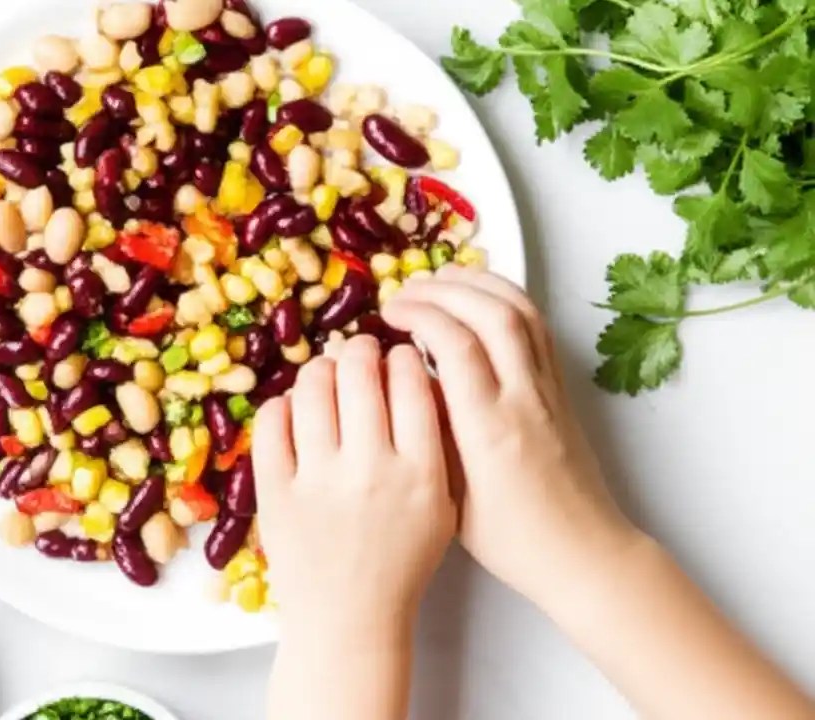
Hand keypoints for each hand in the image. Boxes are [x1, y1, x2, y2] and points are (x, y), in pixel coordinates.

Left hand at [252, 334, 456, 645]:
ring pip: (313, 389)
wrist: (349, 618)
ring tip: (326, 371)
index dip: (403, 357)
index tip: (398, 356)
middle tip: (359, 351)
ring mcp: (318, 480)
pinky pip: (272, 424)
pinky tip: (294, 406)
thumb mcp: (441, 505)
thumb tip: (415, 376)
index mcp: (421, 473)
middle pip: (360, 374)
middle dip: (361, 350)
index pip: (413, 383)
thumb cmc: (401, 560)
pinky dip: (282, 404)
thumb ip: (436, 444)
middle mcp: (370, 470)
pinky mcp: (275, 492)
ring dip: (321, 369)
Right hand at [382, 265, 639, 605]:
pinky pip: (538, 329)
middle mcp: (525, 400)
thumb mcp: (449, 494)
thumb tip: (405, 382)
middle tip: (406, 291)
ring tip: (440, 280)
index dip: (420, 314)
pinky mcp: (561, 391)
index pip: (456, 346)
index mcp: (490, 430)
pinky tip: (482, 299)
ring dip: (479, 285)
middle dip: (444, 290)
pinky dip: (507, 300)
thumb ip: (429, 433)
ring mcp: (549, 392)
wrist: (583, 554)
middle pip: (492, 315)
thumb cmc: (511, 539)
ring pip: (521, 313)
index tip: (389, 311)